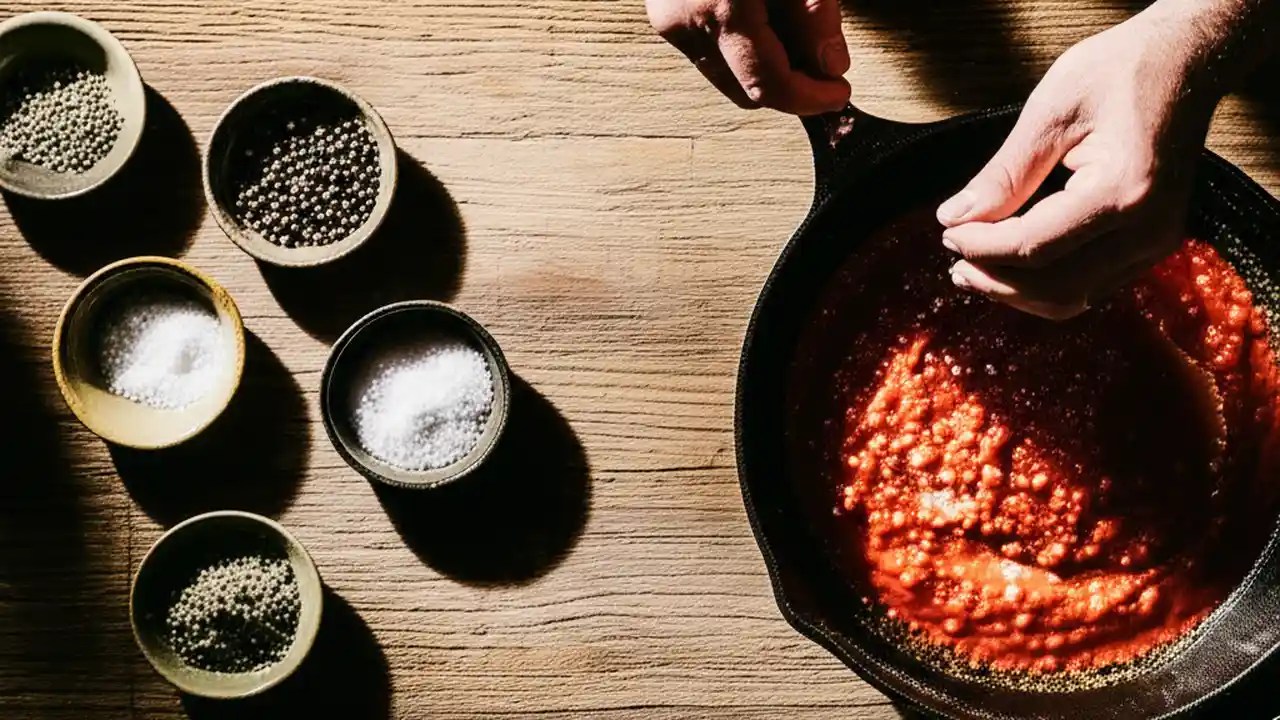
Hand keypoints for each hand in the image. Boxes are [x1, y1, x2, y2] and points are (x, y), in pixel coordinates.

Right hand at [647, 0, 850, 114]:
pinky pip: (709, 52)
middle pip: (746, 91)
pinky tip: (760, 13)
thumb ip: (814, 14)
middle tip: (821, 56)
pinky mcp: (664, 16)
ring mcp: (670, 22)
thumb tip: (830, 64)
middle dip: (787, 82)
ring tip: (788, 23)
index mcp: (722, 6)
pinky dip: (741, 45)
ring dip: (763, 63)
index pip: (768, 84)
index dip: (810, 98)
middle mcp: (687, 21)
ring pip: (726, 76)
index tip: (838, 92)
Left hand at [936, 8, 1221, 319]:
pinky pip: (1092, 285)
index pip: (1035, 246)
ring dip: (1018, 292)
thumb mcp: (1050, 112)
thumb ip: (1003, 174)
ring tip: (974, 270)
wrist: (1186, 62)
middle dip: (996, 281)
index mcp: (1123, 191)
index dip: (982, 248)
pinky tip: (1012, 266)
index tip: (947, 234)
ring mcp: (1157, 242)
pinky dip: (1046, 285)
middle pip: (1055, 286)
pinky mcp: (1154, 245)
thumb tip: (954, 218)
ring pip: (1074, 297)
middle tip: (954, 262)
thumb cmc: (1119, 72)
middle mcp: (1148, 228)